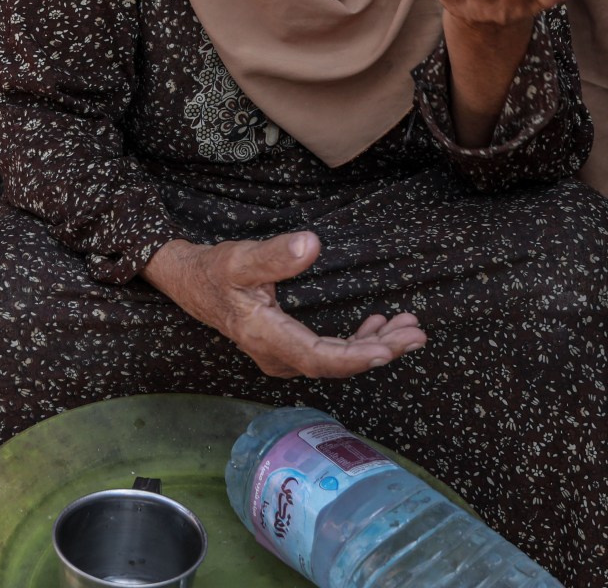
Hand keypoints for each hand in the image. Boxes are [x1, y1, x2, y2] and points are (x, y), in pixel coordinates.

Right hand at [143, 232, 426, 378]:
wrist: (191, 283)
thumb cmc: (216, 270)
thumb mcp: (241, 258)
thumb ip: (276, 255)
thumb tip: (311, 245)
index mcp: (266, 337)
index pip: (318, 357)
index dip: (355, 356)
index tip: (388, 349)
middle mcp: (277, 355)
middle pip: (336, 362)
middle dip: (379, 349)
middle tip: (416, 334)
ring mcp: (283, 355)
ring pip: (336, 358)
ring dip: (374, 345)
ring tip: (408, 328)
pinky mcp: (288, 347)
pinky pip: (329, 351)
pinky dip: (357, 341)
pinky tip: (377, 326)